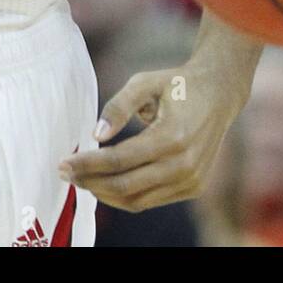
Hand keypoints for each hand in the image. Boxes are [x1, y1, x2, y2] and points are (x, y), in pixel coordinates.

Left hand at [59, 60, 246, 211]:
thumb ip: (118, 105)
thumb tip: (96, 135)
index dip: (87, 164)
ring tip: (84, 178)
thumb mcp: (146, 82)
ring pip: (136, 201)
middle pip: (124, 185)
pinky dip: (126, 196)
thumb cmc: (177, 84)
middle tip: (66, 172)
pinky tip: (109, 181)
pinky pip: (150, 200)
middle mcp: (184, 163)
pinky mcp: (193, 187)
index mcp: (173, 136)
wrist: (219, 93)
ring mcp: (191, 179)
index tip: (63, 163)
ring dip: (104, 193)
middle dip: (89, 182)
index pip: (120, 160)